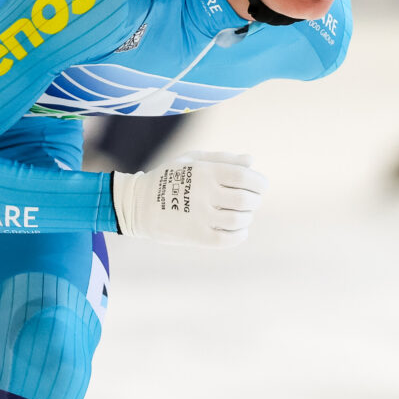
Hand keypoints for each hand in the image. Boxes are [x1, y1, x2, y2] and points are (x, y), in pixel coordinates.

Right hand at [112, 152, 268, 246]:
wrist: (137, 204)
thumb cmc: (169, 176)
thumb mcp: (192, 160)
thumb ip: (223, 159)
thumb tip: (252, 162)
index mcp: (206, 171)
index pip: (245, 177)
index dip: (260, 183)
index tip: (261, 186)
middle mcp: (204, 192)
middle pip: (246, 200)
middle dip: (256, 201)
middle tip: (253, 201)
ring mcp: (200, 216)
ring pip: (239, 220)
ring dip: (247, 218)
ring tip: (243, 215)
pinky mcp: (195, 236)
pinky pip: (227, 239)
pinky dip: (239, 236)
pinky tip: (239, 231)